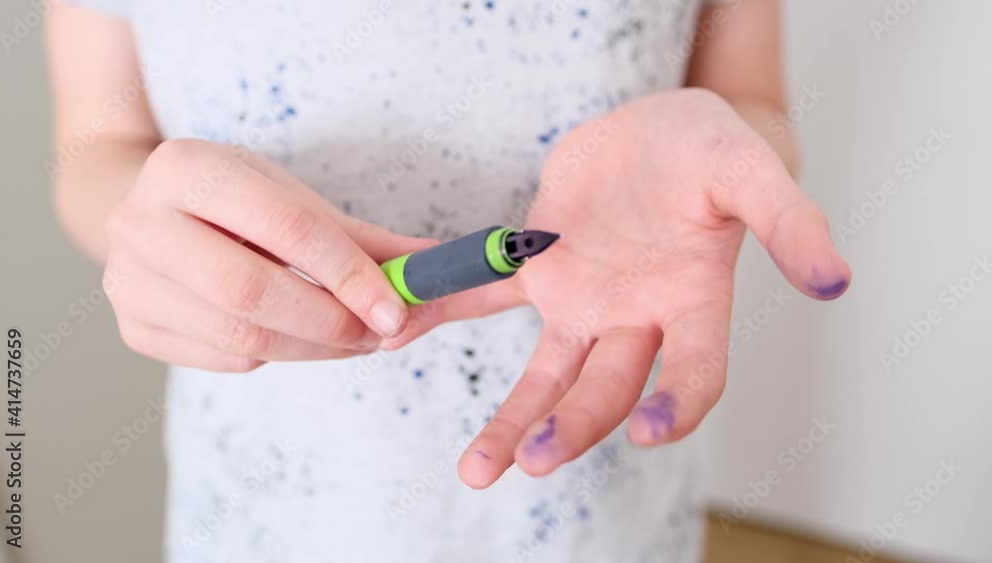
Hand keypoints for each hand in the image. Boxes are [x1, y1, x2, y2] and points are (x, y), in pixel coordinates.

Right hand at [103, 139, 433, 371]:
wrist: (152, 212)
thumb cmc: (237, 203)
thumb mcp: (294, 200)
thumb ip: (364, 240)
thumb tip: (440, 269)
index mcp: (188, 167)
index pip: (287, 228)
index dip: (349, 274)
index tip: (397, 309)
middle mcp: (140, 220)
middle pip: (251, 291)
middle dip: (330, 322)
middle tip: (379, 334)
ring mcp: (128, 280)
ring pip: (239, 335)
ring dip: (312, 347)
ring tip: (352, 338)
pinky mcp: (133, 328)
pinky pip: (224, 359)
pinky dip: (274, 354)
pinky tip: (291, 334)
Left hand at [397, 88, 850, 486]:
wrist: (651, 131)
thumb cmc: (707, 148)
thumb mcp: (748, 166)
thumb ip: (788, 219)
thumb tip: (835, 279)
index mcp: (694, 303)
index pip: (696, 373)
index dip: (678, 405)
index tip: (649, 432)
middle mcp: (638, 320)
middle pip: (607, 388)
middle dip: (574, 426)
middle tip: (535, 463)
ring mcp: (585, 303)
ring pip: (548, 375)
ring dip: (516, 420)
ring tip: (479, 471)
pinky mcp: (539, 273)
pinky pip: (488, 296)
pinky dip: (446, 311)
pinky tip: (402, 334)